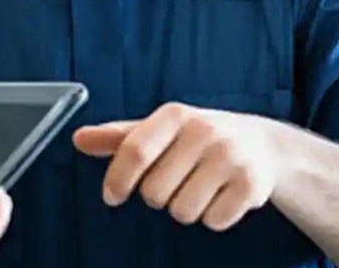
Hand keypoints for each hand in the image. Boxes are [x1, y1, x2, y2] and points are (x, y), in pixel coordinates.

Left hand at [74, 102, 284, 231]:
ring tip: (200, 187)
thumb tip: (77, 138)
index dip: (117, 179)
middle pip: (154, 192)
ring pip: (182, 211)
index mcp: (175, 115)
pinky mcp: (251, 185)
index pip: (134, 151)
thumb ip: (118, 138)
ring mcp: (230, 157)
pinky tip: (221, 196)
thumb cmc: (197, 138)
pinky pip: (212, 222)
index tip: (111, 197)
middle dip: (158, 195)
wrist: (261, 144)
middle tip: (176, 180)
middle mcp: (203, 131)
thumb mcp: (159, 130)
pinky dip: (212, 217)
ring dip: (185, 208)